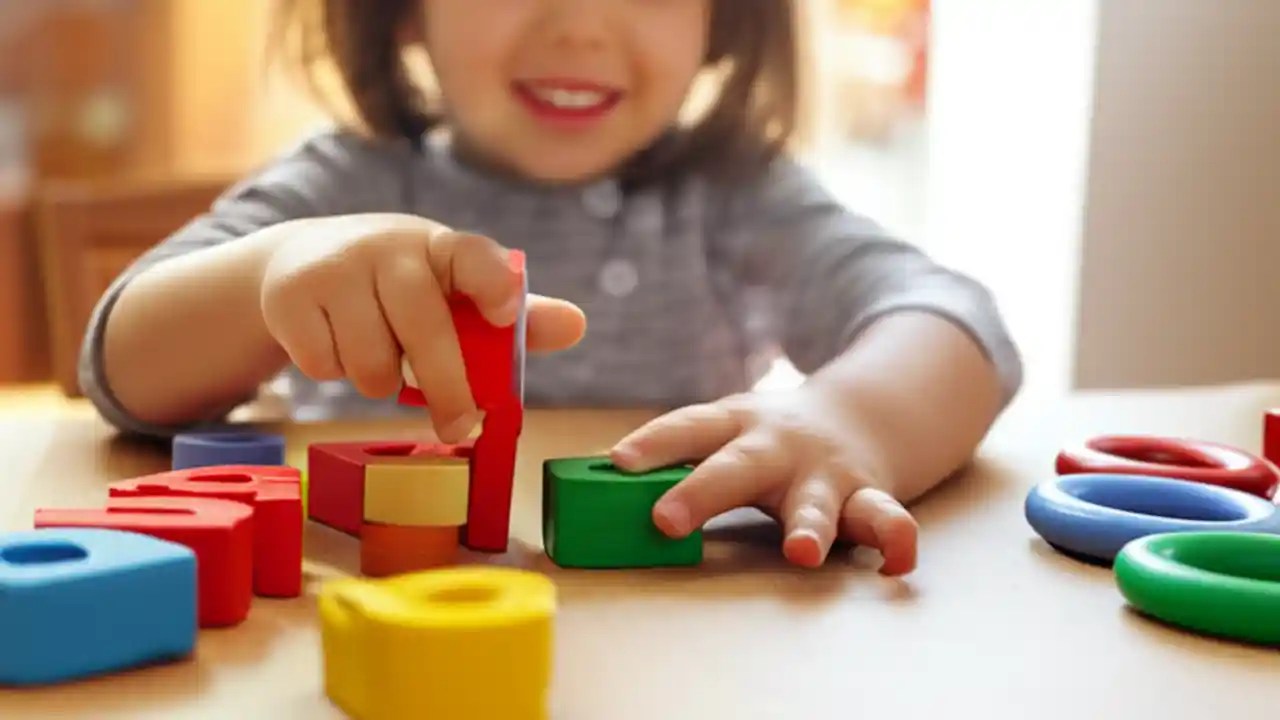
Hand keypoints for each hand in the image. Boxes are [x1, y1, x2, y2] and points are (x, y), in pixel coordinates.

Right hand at [258, 213, 584, 440]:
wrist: (301, 261)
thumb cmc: (401, 283)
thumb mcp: (452, 288)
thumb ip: (513, 312)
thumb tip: (577, 325)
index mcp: (440, 244)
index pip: (472, 255)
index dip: (492, 283)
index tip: (509, 314)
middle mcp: (387, 247)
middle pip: (424, 330)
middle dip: (448, 389)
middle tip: (460, 429)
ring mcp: (334, 267)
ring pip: (372, 364)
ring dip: (380, 380)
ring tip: (377, 352)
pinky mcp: (288, 296)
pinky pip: (326, 367)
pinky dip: (336, 371)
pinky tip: (336, 342)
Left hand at [609, 385, 918, 573]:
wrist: (861, 415)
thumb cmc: (767, 438)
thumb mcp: (725, 433)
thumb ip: (677, 461)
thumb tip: (590, 490)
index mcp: (734, 424)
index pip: (687, 427)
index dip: (651, 442)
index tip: (616, 463)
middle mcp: (778, 445)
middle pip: (738, 465)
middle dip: (704, 490)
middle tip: (667, 519)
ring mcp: (824, 471)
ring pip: (818, 499)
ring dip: (810, 523)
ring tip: (801, 552)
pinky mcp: (867, 495)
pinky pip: (886, 518)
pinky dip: (895, 539)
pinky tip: (894, 564)